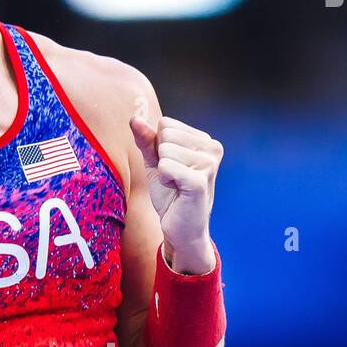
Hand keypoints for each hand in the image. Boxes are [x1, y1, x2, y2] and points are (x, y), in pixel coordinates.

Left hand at [129, 112, 222, 274]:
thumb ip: (146, 140)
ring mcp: (209, 164)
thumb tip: (134, 118)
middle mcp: (212, 148)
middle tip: (173, 178)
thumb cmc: (170, 194)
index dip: (159, 148)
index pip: (165, 124)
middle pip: (164, 135)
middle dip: (160, 158)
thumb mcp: (155, 162)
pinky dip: (164, 179)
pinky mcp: (200, 180)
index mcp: (205, 140)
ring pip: (164, 150)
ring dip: (163, 171)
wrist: (180, 228)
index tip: (171, 167)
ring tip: (176, 185)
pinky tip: (177, 191)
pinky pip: (166, 166)